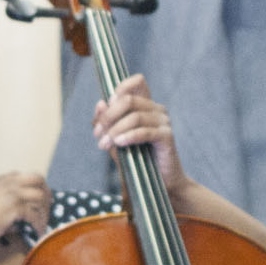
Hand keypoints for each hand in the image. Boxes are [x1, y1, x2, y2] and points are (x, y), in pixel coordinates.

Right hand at [0, 171, 49, 246]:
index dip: (33, 185)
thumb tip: (11, 215)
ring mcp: (13, 195)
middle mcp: (8, 184)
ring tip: (44, 222)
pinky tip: (39, 232)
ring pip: (40, 197)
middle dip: (46, 191)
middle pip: (37, 179)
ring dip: (44, 211)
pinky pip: (35, 215)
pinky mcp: (16, 209)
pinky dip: (39, 224)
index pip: (23, 176)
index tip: (37, 195)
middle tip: (48, 204)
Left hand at [93, 74, 188, 192]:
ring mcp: (164, 121)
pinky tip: (119, 144)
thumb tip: (100, 103)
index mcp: (145, 105)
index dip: (120, 89)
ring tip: (104, 145)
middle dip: (108, 117)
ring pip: (135, 117)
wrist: (155, 183)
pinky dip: (129, 136)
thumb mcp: (115, 138)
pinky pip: (145, 131)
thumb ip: (106, 122)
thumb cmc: (135, 158)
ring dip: (115, 130)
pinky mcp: (167, 137)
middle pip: (129, 100)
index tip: (105, 109)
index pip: (138, 82)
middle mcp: (157, 109)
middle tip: (98, 134)